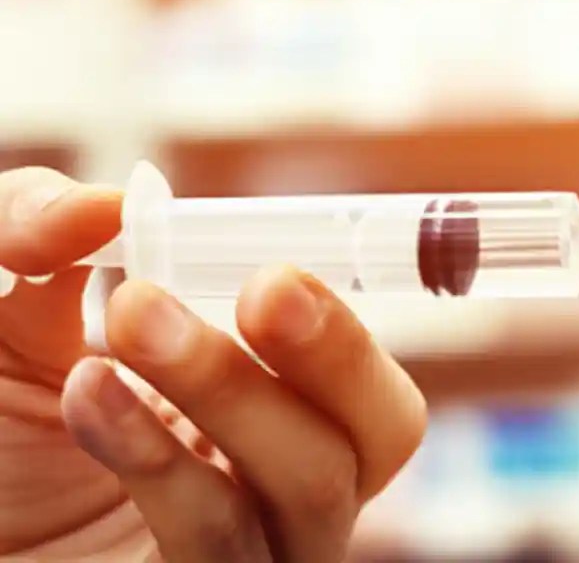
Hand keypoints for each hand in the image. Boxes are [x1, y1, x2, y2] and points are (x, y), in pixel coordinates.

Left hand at [0, 167, 427, 560]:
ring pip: (316, 484)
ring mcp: (255, 557)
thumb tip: (107, 202)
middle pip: (388, 433)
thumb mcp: (3, 323)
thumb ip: (38, 237)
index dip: (345, 322)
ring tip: (133, 318)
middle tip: (265, 288)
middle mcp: (282, 493)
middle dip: (338, 351)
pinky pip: (221, 536)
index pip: (362, 379)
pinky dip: (160, 454)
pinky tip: (89, 396)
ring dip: (233, 388)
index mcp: (273, 423)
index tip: (273, 262)